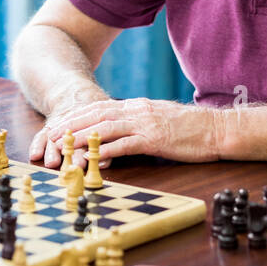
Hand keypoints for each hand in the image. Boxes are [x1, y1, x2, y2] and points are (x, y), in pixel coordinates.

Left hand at [29, 98, 222, 168]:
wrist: (217, 129)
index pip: (97, 107)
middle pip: (94, 114)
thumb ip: (136, 124)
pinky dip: (106, 151)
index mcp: (136, 106)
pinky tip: (92, 158)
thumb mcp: (157, 120)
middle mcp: (136, 111)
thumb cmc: (189, 129)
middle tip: (49, 134)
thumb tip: (116, 134)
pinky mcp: (154, 139)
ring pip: (104, 128)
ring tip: (62, 146)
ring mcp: (145, 124)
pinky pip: (124, 144)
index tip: (56, 124)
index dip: (74, 116)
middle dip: (70, 124)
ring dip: (81, 137)